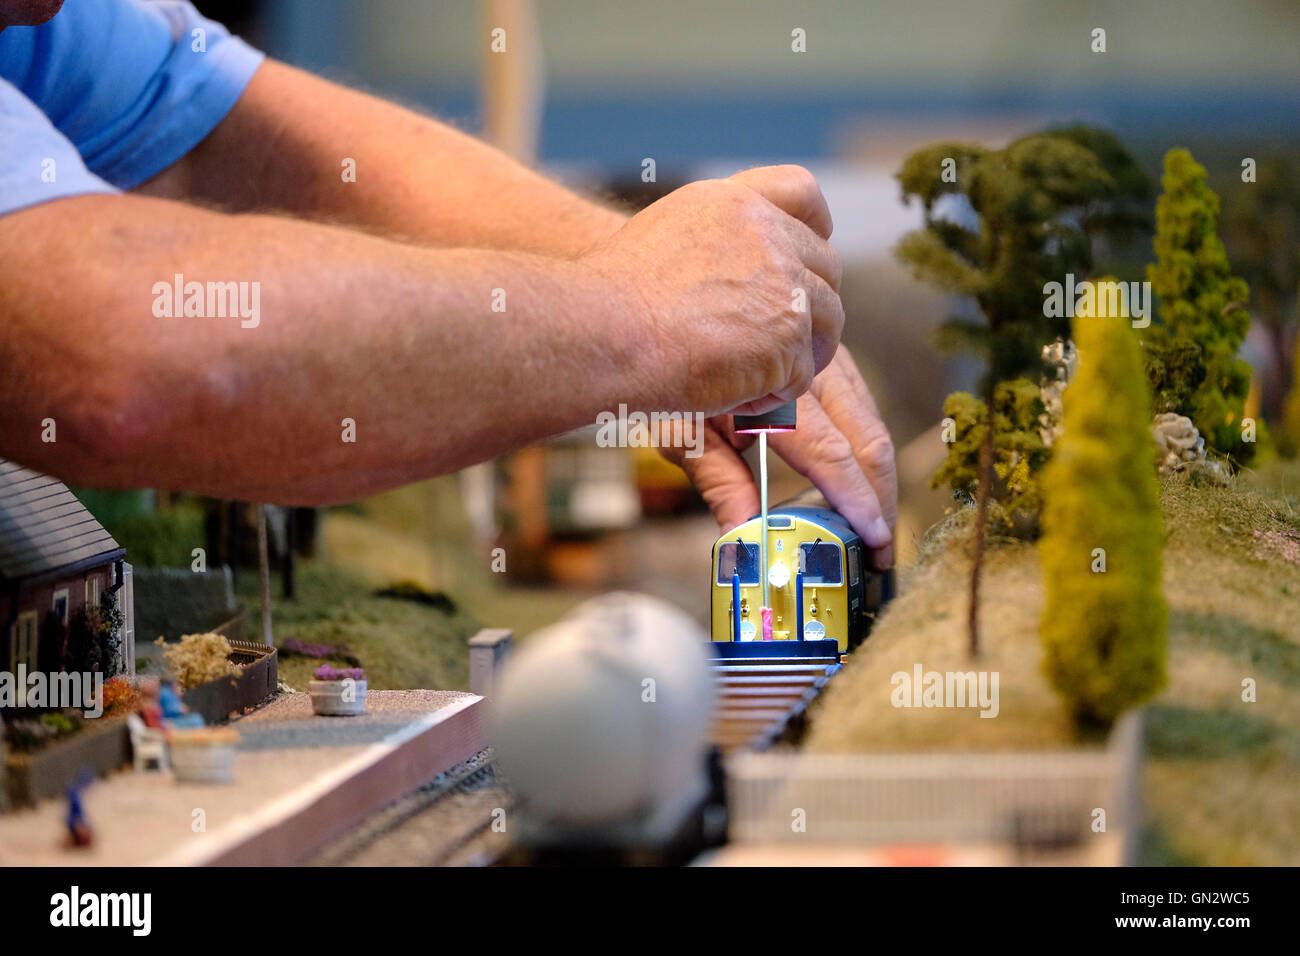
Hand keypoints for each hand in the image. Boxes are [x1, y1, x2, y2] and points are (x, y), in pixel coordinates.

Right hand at [580, 164, 843, 415]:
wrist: (603, 332)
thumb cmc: (607, 304)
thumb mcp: (659, 243)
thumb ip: (708, 250)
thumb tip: (727, 285)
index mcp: (732, 204)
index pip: (800, 192)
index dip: (815, 225)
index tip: (809, 253)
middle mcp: (766, 233)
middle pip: (825, 267)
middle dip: (810, 308)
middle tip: (778, 344)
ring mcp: (783, 281)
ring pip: (826, 322)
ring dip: (799, 356)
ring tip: (756, 381)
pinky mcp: (789, 333)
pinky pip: (802, 373)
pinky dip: (773, 395)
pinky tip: (734, 398)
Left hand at [660, 345, 897, 568]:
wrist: (674, 313)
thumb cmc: (672, 369)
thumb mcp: (680, 427)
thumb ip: (719, 481)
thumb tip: (743, 536)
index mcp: (772, 385)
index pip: (828, 451)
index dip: (856, 498)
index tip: (874, 539)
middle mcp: (811, 364)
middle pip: (868, 438)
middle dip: (881, 498)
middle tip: (882, 551)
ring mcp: (826, 354)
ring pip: (871, 422)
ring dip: (879, 477)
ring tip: (876, 527)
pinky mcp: (831, 356)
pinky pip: (861, 407)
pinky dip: (867, 450)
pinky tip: (862, 485)